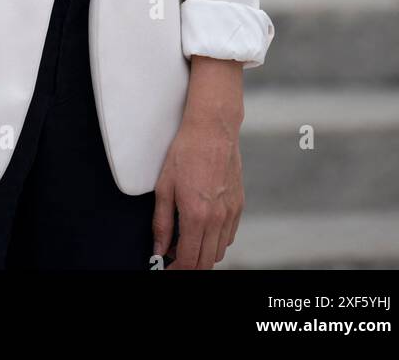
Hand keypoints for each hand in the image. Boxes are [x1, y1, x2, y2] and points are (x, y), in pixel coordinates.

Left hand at [153, 59, 244, 269]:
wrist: (212, 129)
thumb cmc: (186, 151)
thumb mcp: (164, 186)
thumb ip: (161, 222)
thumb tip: (159, 248)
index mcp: (196, 215)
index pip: (188, 260)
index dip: (175, 270)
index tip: (167, 267)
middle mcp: (217, 218)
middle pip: (206, 262)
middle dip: (189, 266)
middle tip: (174, 258)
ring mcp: (231, 213)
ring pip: (219, 251)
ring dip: (203, 254)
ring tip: (187, 242)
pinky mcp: (239, 205)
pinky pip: (229, 236)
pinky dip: (217, 240)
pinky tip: (204, 228)